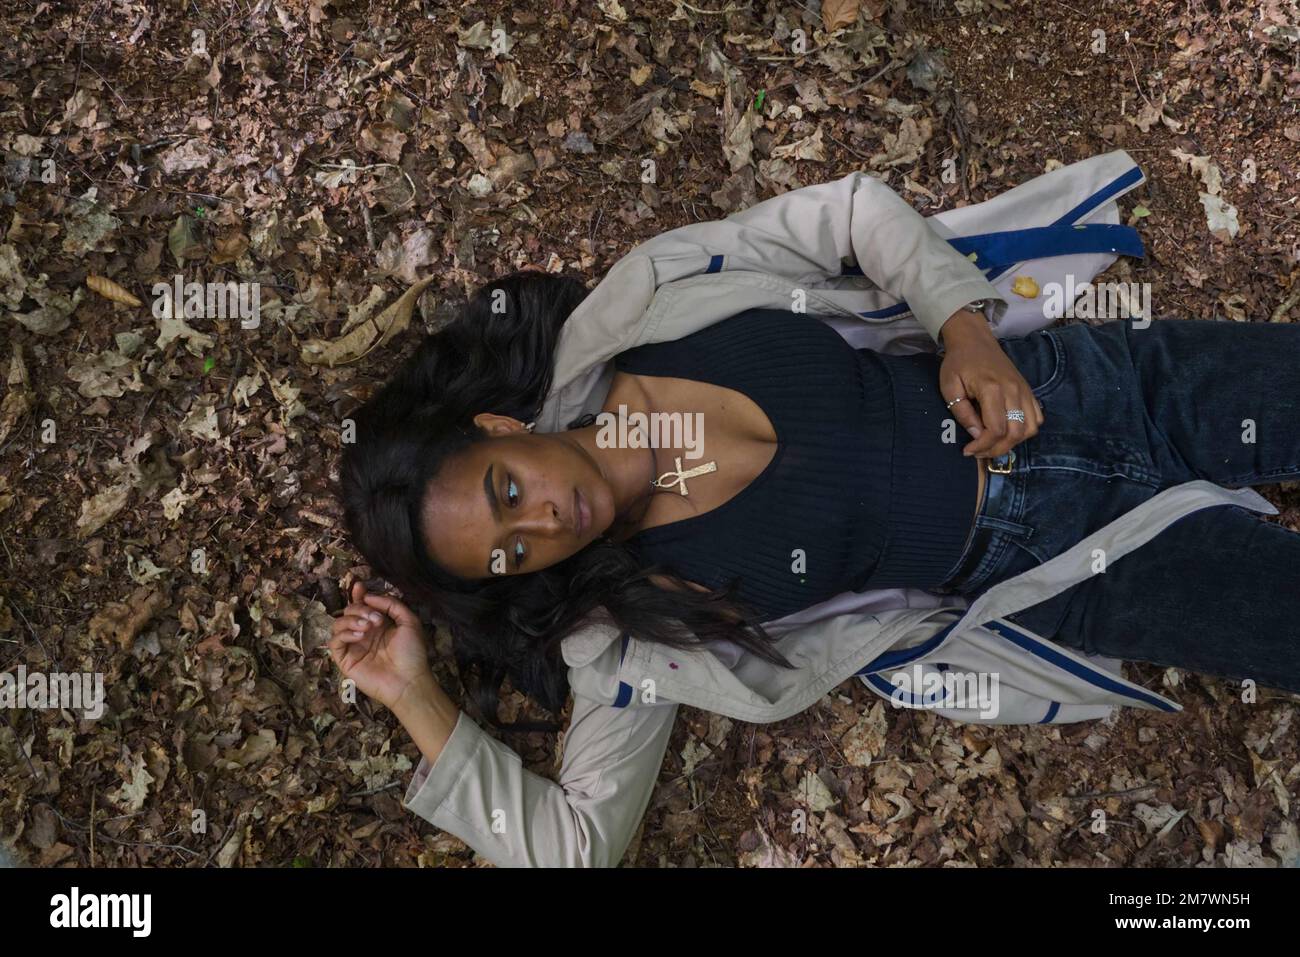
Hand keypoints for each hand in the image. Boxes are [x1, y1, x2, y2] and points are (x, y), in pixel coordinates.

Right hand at [328, 582, 435, 712]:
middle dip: (360, 609)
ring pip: (338, 624)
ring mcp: (353, 646)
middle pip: (349, 611)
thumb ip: (392, 604)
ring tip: (368, 627)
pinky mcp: (345, 660)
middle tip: (376, 618)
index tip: (359, 586)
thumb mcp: (409, 621)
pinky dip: (344, 634)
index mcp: (378, 624)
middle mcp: (364, 633)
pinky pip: (335, 642)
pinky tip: (360, 635)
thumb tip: (369, 596)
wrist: (409, 680)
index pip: (362, 606)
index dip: (358, 595)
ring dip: (352, 620)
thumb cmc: (412, 653)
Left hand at [938, 309, 1043, 458]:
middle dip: (997, 449)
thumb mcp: (950, 387)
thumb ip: (962, 413)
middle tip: (979, 452)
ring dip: (1013, 443)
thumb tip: (977, 435)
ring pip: (1030, 428)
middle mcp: (1013, 390)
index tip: (968, 450)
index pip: (996, 429)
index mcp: (992, 389)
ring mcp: (1024, 390)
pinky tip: (1007, 431)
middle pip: (1015, 433)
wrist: (974, 339)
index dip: (983, 446)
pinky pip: (1037, 417)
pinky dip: (1025, 430)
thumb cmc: (959, 362)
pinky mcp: (1028, 390)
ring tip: (993, 444)